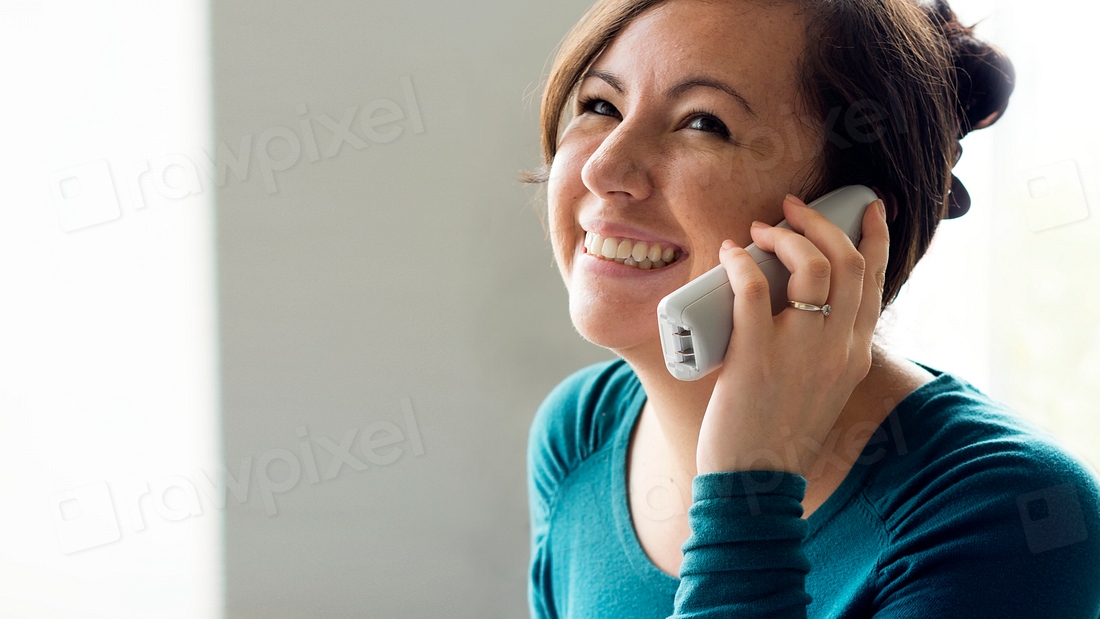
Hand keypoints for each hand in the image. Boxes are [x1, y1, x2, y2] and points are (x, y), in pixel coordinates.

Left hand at [695, 194, 888, 476]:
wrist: (756, 482)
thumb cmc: (779, 434)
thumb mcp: (822, 388)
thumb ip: (822, 350)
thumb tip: (796, 306)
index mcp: (856, 353)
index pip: (876, 281)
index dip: (874, 237)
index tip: (864, 207)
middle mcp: (838, 348)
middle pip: (848, 263)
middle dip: (822, 222)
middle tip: (792, 208)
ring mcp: (801, 351)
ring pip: (811, 267)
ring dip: (785, 236)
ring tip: (760, 230)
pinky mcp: (757, 356)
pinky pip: (754, 290)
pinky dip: (742, 262)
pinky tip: (731, 253)